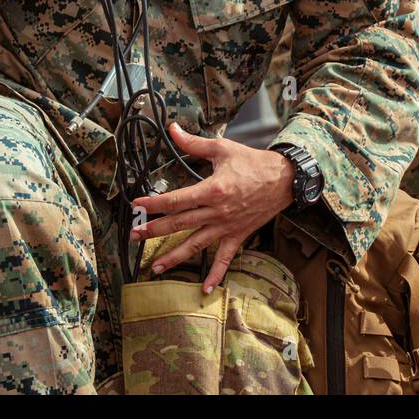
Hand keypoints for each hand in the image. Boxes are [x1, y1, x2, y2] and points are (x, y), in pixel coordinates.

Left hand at [129, 122, 294, 292]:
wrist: (284, 179)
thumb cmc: (254, 162)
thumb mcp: (223, 148)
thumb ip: (194, 143)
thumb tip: (173, 128)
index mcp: (212, 190)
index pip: (176, 199)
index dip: (153, 203)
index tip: (136, 205)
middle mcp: (217, 212)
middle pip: (179, 224)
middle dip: (154, 230)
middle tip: (133, 235)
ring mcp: (226, 227)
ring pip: (196, 244)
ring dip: (174, 256)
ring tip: (155, 267)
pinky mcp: (238, 235)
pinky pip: (225, 258)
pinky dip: (216, 274)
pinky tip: (206, 289)